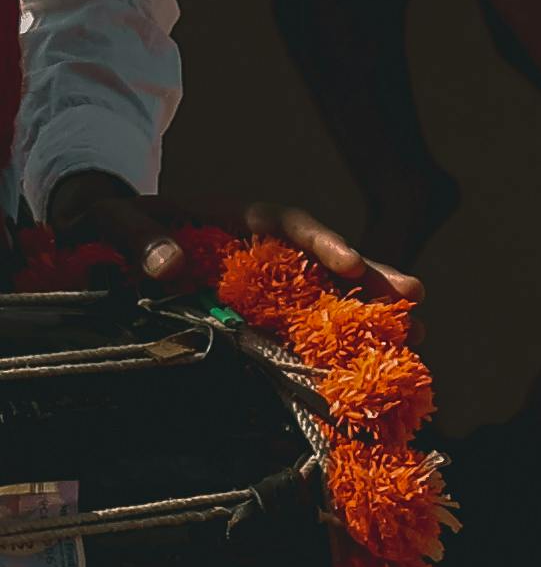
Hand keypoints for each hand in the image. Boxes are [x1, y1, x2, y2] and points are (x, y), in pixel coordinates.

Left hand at [34, 170, 402, 299]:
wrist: (99, 232)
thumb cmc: (108, 220)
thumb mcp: (112, 219)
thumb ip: (139, 237)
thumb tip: (170, 267)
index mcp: (230, 216)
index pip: (283, 224)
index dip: (318, 243)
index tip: (348, 266)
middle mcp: (258, 242)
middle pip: (321, 255)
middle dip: (369, 275)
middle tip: (414, 296)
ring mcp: (263, 272)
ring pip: (323, 285)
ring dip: (368, 304)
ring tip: (414, 326)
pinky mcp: (258, 300)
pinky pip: (303, 312)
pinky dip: (337, 329)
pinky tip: (369, 349)